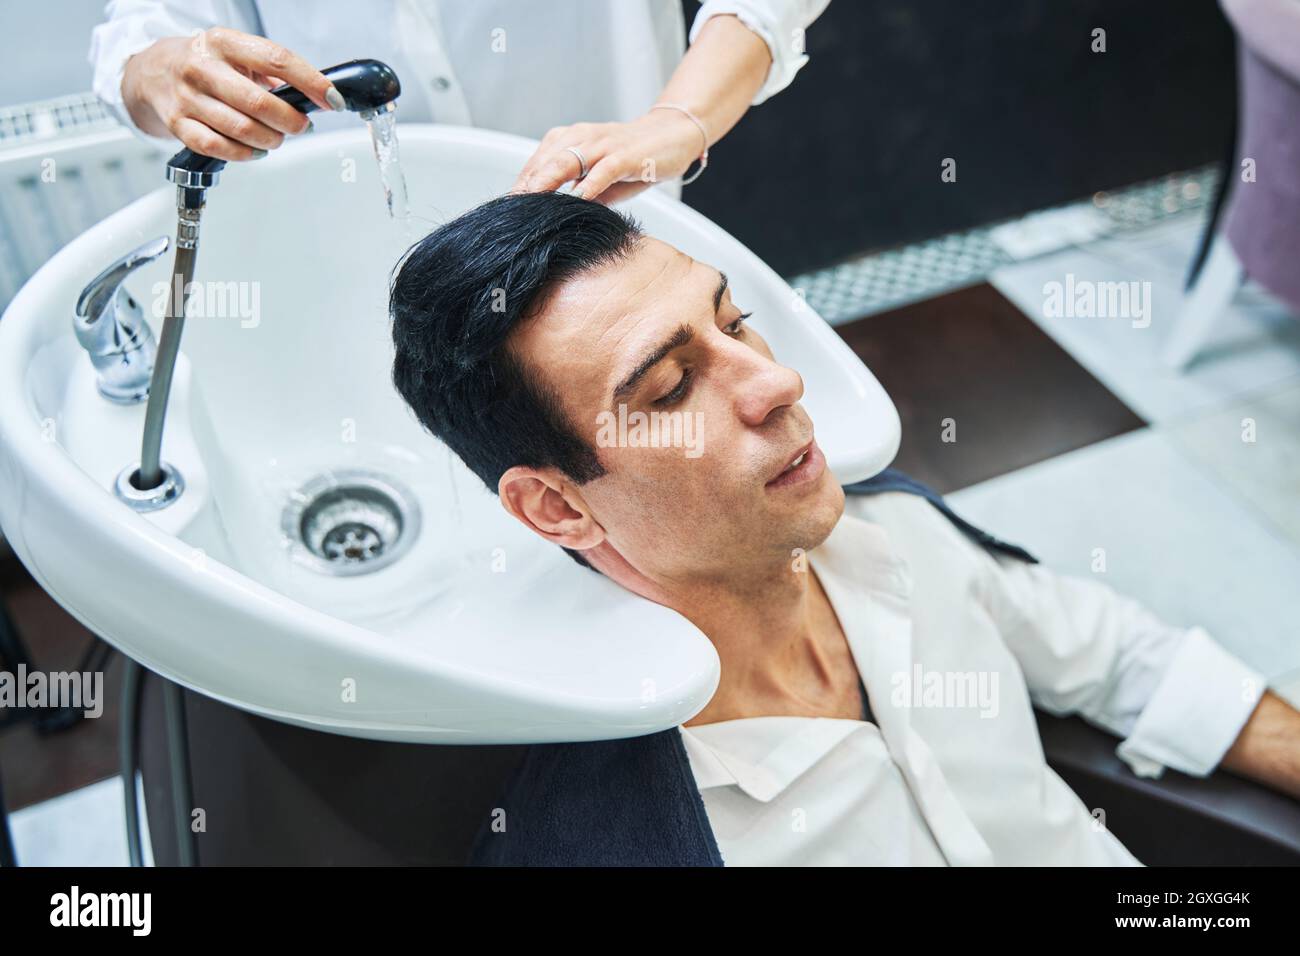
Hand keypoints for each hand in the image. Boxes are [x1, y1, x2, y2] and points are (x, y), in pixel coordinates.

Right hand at [121, 27, 339, 160]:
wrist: (151, 72)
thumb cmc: (208, 64)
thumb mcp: (238, 54)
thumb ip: (274, 72)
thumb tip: (318, 96)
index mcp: (224, 42)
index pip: (277, 59)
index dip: (311, 82)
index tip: (332, 99)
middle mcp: (202, 66)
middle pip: (259, 102)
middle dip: (291, 121)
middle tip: (301, 125)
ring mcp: (187, 96)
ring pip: (241, 129)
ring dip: (271, 140)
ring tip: (277, 137)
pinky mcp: (178, 123)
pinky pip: (219, 147)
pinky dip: (245, 154)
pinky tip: (255, 150)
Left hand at [509, 110, 705, 204]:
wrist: (672, 136)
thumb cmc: (633, 160)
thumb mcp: (598, 180)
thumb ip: (576, 194)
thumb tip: (553, 217)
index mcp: (570, 140)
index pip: (538, 163)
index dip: (521, 185)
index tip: (506, 208)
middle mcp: (582, 137)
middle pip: (545, 161)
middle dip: (526, 185)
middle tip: (510, 209)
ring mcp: (604, 145)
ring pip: (567, 160)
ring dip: (547, 183)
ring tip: (531, 204)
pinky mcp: (626, 155)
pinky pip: (604, 169)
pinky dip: (590, 184)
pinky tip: (578, 199)